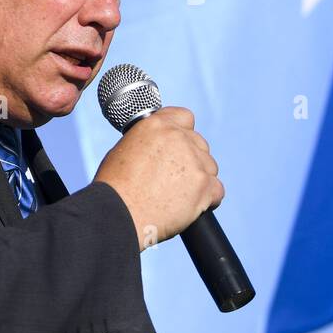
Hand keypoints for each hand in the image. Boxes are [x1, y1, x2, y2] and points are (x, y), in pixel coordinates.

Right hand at [94, 106, 223, 250]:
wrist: (119, 214)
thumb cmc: (115, 188)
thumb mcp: (125, 149)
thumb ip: (149, 141)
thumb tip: (159, 147)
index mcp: (157, 125)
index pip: (185, 117)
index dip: (183, 133)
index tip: (178, 147)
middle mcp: (178, 138)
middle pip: (200, 145)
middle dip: (191, 160)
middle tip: (174, 179)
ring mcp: (194, 161)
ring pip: (210, 167)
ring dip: (199, 180)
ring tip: (178, 196)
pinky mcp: (204, 185)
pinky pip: (217, 190)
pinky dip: (208, 200)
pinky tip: (191, 207)